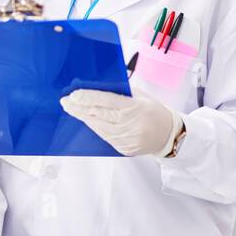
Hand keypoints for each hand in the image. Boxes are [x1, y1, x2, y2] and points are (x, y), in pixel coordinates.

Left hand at [60, 89, 183, 156]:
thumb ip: (121, 92)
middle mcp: (130, 125)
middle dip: (79, 108)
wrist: (169, 135)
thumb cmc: (154, 111)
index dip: (88, 98)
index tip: (74, 95)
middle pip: (98, 115)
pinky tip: (87, 120)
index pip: (107, 102)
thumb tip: (96, 87)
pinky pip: (104, 137)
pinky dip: (95, 127)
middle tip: (66, 102)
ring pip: (98, 128)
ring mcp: (126, 139)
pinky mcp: (123, 148)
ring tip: (73, 109)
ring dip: (84, 118)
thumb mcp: (142, 97)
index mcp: (135, 108)